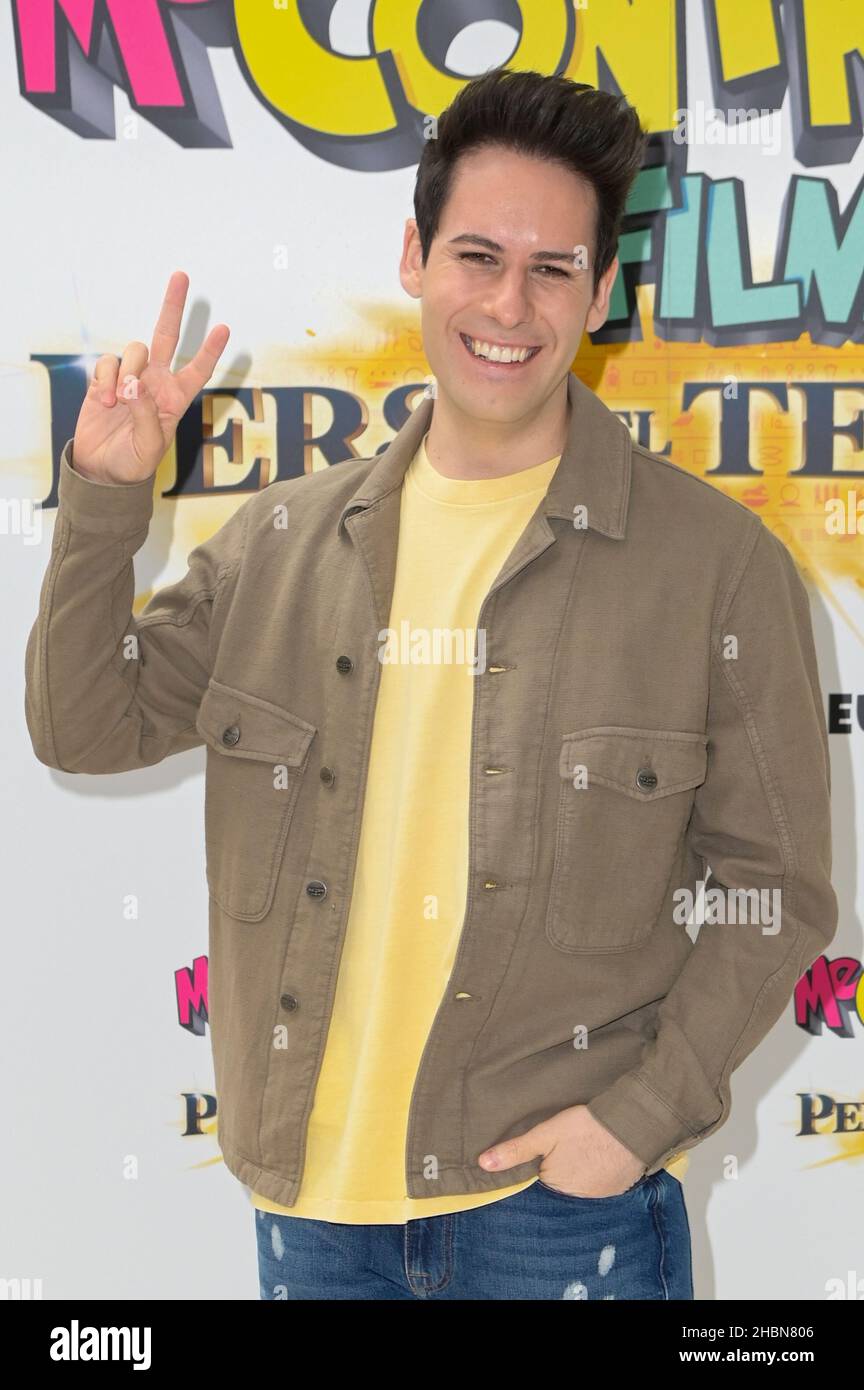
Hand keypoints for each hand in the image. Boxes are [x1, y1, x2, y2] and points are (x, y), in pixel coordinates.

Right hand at [72, 270, 229, 483]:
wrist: (101, 470)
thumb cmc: (132, 463)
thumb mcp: (148, 448)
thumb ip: (145, 416)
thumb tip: (134, 385)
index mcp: (176, 399)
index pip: (198, 370)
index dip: (210, 350)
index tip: (224, 328)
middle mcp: (156, 382)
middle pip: (167, 336)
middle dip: (174, 306)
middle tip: (181, 275)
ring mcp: (130, 378)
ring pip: (133, 351)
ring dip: (126, 372)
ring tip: (118, 401)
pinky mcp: (104, 379)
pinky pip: (106, 365)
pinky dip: (103, 381)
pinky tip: (102, 402)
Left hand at [477, 1104, 646, 1197]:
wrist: (632, 1125)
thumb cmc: (586, 1128)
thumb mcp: (545, 1133)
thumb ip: (516, 1150)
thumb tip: (482, 1164)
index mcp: (555, 1187)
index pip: (537, 1183)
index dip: (536, 1168)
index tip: (539, 1155)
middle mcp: (576, 1199)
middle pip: (558, 1185)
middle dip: (557, 1171)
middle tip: (564, 1149)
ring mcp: (599, 1196)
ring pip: (579, 1185)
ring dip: (577, 1173)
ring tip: (579, 1151)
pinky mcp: (618, 1189)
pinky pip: (599, 1185)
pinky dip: (596, 1173)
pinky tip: (596, 1156)